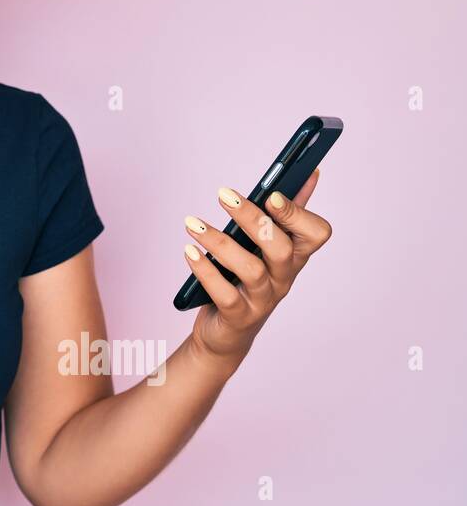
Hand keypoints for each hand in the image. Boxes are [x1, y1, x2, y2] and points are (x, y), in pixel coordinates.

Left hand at [182, 167, 332, 371]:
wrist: (226, 331)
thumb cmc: (246, 280)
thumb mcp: (266, 246)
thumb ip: (285, 213)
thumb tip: (310, 174)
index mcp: (294, 256)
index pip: (316, 234)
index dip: (297, 214)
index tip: (272, 194)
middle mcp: (283, 278)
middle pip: (281, 248)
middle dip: (253, 218)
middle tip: (223, 194)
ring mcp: (262, 299)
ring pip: (250, 269)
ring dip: (220, 241)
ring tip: (192, 223)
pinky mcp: (238, 316)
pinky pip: (224, 294)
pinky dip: (205, 271)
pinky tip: (190, 251)